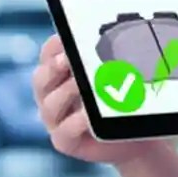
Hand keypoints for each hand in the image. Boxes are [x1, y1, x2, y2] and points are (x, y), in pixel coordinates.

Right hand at [32, 35, 166, 165]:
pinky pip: (64, 131)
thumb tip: (117, 35)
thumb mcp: (118, 75)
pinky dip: (75, 121)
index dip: (55, 46)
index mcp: (60, 74)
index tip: (67, 38)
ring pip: (49, 104)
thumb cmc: (123, 101)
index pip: (48, 54)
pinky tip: (87, 115)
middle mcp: (52, 96)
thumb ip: (109, 59)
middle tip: (68, 59)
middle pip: (41, 78)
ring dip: (66, 91)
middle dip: (53, 67)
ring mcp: (55, 121)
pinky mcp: (65, 141)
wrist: (136, 136)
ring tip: (82, 85)